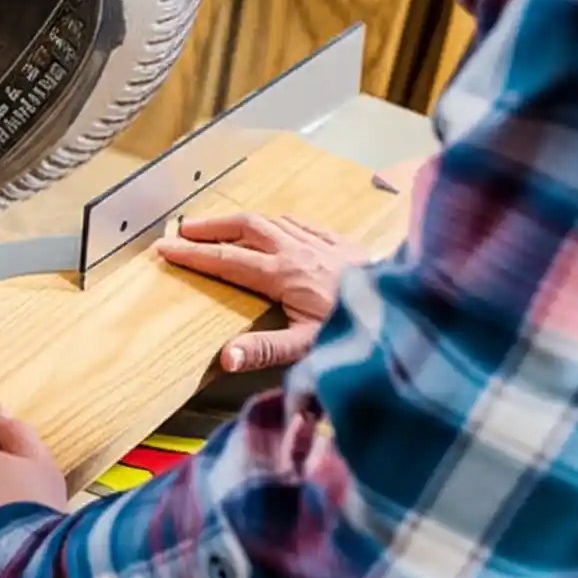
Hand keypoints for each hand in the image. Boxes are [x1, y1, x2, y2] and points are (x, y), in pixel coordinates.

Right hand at [155, 213, 366, 370]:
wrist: (412, 309)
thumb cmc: (361, 332)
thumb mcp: (311, 349)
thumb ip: (266, 351)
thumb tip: (225, 356)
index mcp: (284, 275)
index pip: (227, 260)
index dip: (193, 254)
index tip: (165, 248)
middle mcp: (300, 251)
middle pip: (245, 227)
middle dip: (211, 227)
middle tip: (183, 229)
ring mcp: (323, 243)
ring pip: (273, 220)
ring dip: (241, 222)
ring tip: (221, 226)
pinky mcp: (344, 243)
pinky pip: (303, 223)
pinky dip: (278, 221)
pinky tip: (277, 225)